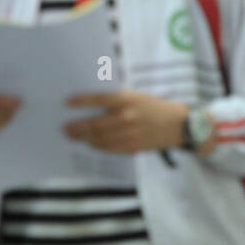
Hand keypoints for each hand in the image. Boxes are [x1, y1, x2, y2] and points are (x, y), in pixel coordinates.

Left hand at [64, 90, 190, 152]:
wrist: (178, 125)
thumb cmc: (155, 107)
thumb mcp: (137, 96)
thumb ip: (117, 99)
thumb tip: (92, 104)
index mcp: (127, 100)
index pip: (98, 99)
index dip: (81, 101)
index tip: (67, 103)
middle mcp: (126, 117)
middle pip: (94, 124)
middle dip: (77, 127)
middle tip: (65, 128)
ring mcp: (129, 134)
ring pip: (100, 139)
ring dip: (84, 138)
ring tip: (74, 137)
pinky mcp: (132, 147)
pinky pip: (110, 148)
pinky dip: (98, 146)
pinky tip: (91, 144)